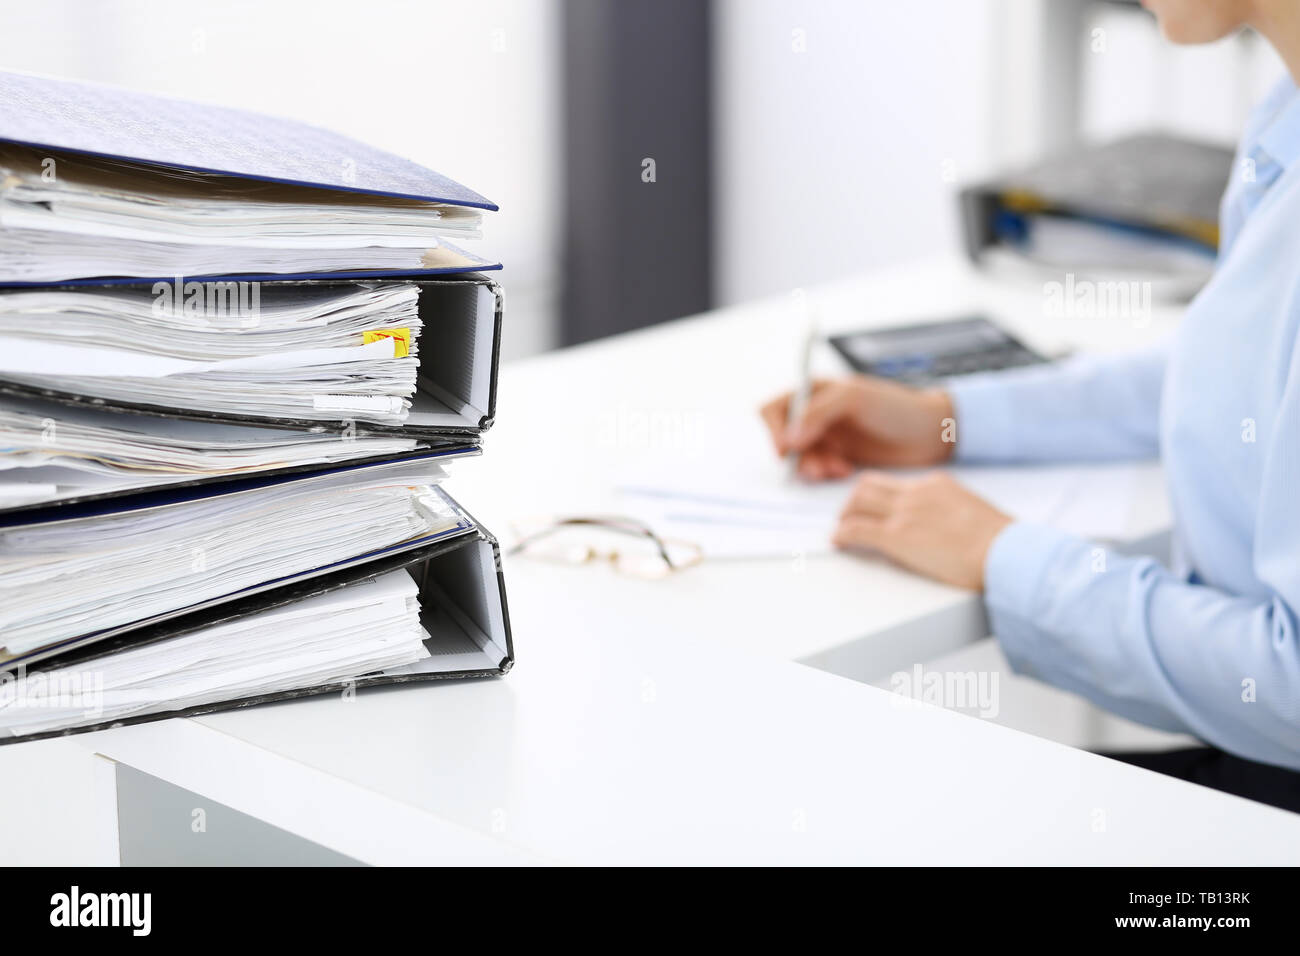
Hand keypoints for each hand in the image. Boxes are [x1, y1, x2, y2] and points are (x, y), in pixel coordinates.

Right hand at [759, 376, 955, 479]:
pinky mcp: (838, 456)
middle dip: (797, 456)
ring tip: (837, 469)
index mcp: (814, 391)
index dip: (773, 430)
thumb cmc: (897, 406)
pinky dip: (826, 473)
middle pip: (784, 438)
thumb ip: (818, 413)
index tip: (786, 449)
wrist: (930, 433)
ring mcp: (826, 436)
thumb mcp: (855, 399)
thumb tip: (788, 438)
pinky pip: (817, 469)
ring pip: (800, 458)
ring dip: (813, 467)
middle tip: (816, 468)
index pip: (775, 408)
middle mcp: (815, 413)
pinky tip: (845, 470)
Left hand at [833, 471, 1012, 589]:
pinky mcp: (897, 537)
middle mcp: (917, 493)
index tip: (873, 506)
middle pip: (869, 486)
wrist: (1007, 553)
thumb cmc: (1001, 544)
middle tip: (849, 516)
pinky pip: (856, 529)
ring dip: (845, 515)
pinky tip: (837, 542)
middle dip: (854, 501)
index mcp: (937, 485)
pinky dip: (842, 534)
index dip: (879, 495)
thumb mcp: (974, 514)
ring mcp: (905, 513)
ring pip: (857, 502)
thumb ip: (953, 513)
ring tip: (841, 529)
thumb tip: (947, 527)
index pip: (896, 483)